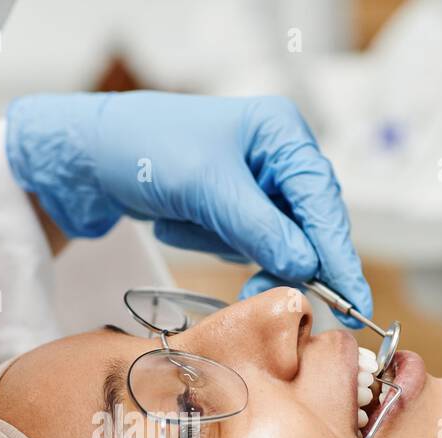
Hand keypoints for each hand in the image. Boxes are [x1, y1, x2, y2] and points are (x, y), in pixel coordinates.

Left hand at [5, 91, 374, 322]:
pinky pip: (247, 247)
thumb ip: (259, 227)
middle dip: (291, 262)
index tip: (355, 300)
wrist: (87, 159)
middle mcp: (277, 157)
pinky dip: (219, 248)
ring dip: (245, 255)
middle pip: (309, 225)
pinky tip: (178, 223)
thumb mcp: (205, 187)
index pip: (323, 200)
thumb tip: (305, 264)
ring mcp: (256, 185)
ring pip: (278, 243)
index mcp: (281, 133)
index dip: (339, 252)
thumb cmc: (144, 149)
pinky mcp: (233, 210)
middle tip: (281, 300)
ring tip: (209, 247)